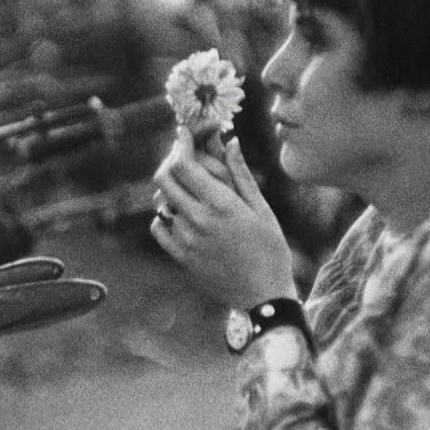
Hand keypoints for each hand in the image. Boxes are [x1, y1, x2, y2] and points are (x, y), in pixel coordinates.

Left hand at [151, 129, 297, 308]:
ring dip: (170, 189)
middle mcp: (198, 220)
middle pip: (164, 178)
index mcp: (221, 205)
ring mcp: (186, 240)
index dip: (181, 143)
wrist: (264, 297)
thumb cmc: (271, 250)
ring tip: (187, 186)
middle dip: (171, 160)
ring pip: (162, 202)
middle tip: (182, 156)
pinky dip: (164, 216)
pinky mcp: (181, 258)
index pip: (185, 164)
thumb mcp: (262, 209)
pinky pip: (159, 228)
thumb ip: (241, 174)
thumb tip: (230, 141)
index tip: (184, 133)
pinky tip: (180, 214)